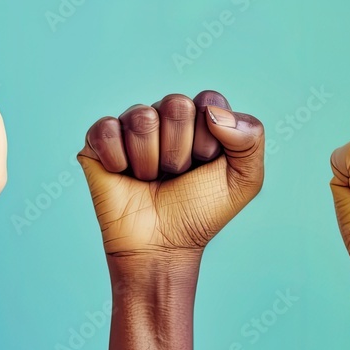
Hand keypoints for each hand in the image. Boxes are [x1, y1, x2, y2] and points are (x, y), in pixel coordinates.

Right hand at [77, 91, 263, 259]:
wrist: (162, 247)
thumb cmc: (200, 212)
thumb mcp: (245, 180)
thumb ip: (251, 137)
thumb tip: (214, 114)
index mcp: (199, 118)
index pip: (208, 101)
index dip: (209, 139)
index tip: (204, 165)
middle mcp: (164, 116)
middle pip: (175, 105)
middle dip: (179, 151)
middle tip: (175, 175)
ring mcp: (130, 126)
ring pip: (141, 118)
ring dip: (149, 161)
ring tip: (151, 180)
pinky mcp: (98, 141)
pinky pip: (107, 130)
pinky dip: (117, 160)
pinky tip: (123, 176)